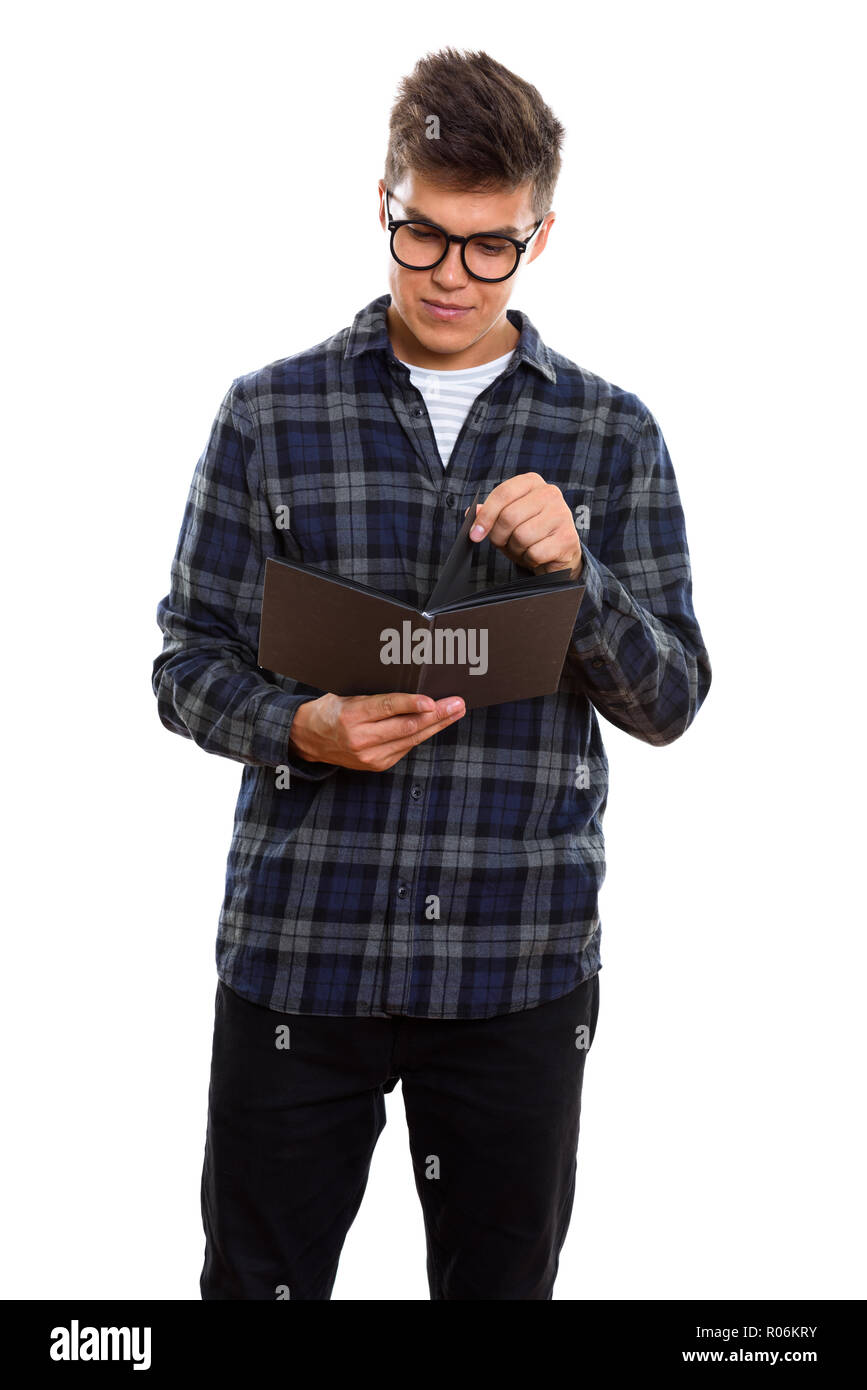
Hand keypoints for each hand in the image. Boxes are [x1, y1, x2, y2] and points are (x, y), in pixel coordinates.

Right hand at [288, 691, 465, 770]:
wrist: (308, 739)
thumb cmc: (331, 710)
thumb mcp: (346, 695)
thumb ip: (375, 695)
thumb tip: (412, 685)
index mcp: (351, 716)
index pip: (387, 708)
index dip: (411, 704)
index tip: (432, 701)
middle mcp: (361, 739)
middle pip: (406, 727)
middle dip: (437, 714)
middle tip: (457, 703)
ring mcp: (370, 756)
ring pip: (411, 739)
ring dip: (437, 725)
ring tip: (455, 711)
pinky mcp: (377, 765)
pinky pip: (406, 747)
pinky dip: (422, 734)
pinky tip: (437, 724)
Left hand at [466, 473, 582, 577]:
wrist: (559, 552)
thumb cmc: (530, 532)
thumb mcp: (507, 520)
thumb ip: (490, 513)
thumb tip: (472, 512)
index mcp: (532, 482)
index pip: (503, 493)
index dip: (486, 516)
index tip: (475, 534)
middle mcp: (550, 493)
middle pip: (510, 516)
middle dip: (499, 536)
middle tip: (503, 543)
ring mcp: (562, 514)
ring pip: (522, 536)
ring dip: (515, 549)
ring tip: (523, 548)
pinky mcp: (567, 538)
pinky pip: (535, 552)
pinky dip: (529, 559)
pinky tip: (536, 555)